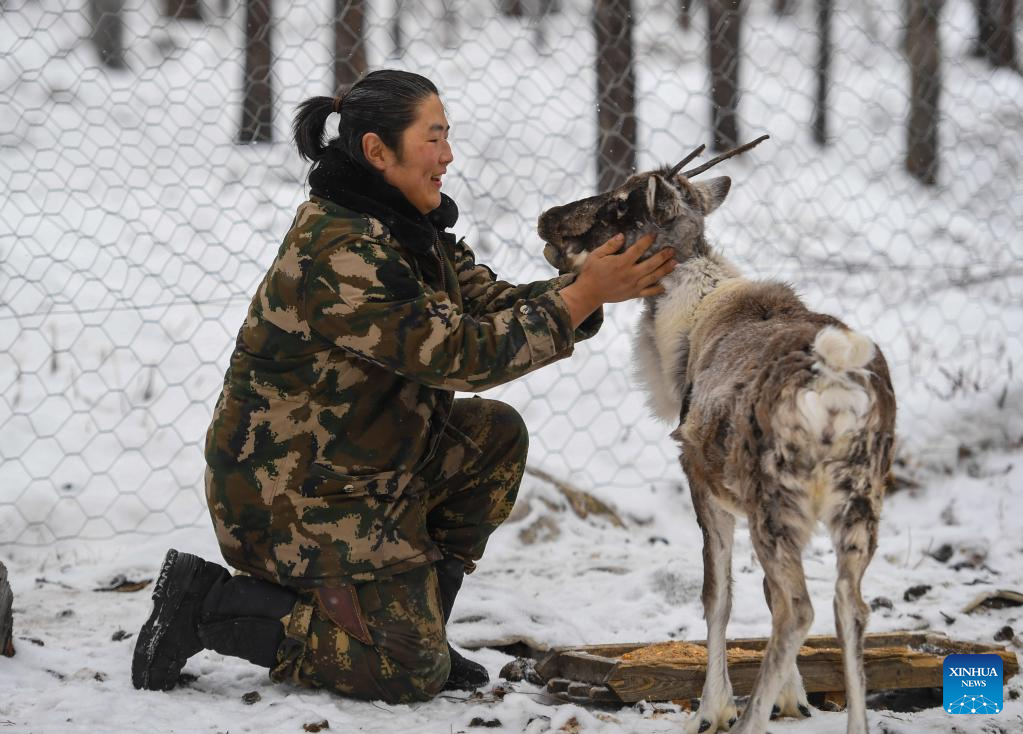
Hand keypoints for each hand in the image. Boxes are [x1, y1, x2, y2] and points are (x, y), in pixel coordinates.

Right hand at [560, 233, 675, 326]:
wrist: (589, 293)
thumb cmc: (591, 272)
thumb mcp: (596, 255)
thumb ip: (610, 245)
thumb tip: (622, 236)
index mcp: (621, 263)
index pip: (638, 249)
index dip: (647, 241)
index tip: (654, 234)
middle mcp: (630, 274)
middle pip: (651, 264)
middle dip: (663, 256)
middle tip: (672, 249)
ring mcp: (633, 286)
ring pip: (653, 277)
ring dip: (665, 270)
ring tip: (675, 263)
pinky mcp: (633, 294)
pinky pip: (649, 292)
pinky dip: (658, 289)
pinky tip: (666, 284)